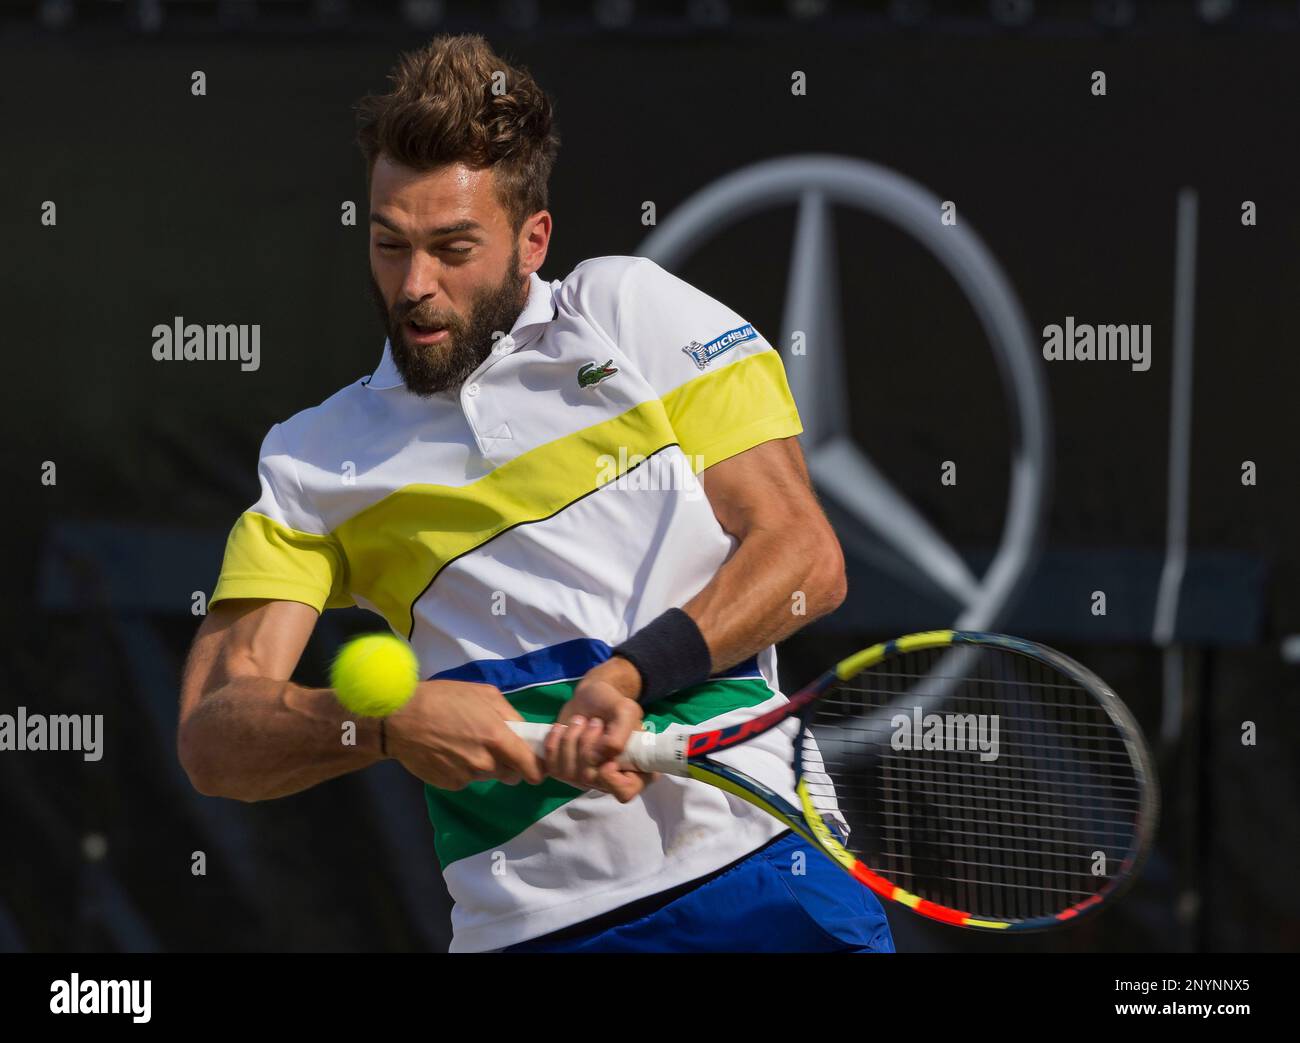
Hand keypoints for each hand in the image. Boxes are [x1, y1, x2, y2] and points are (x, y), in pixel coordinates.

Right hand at [386, 679, 545, 789]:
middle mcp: (484, 761)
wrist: (399, 719)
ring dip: (484, 765)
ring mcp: (466, 775)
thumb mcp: (483, 693)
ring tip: (464, 743)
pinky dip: (464, 769)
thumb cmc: (442, 699)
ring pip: (487, 776)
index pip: (529, 766)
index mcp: (496, 737)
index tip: (537, 768)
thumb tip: (521, 731)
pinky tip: (449, 752)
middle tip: (492, 746)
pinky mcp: (450, 784)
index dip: (536, 769)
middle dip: (508, 763)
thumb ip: (508, 714)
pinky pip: (467, 779)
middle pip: (510, 774)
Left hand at [545, 658, 658, 802]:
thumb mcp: (626, 710)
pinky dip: (553, 743)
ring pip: (570, 773)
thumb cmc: (612, 705)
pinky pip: (552, 768)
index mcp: (635, 769)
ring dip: (571, 740)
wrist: (589, 698)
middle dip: (587, 745)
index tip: (606, 758)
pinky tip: (561, 728)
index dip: (611, 779)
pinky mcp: (564, 771)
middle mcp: (609, 780)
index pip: (624, 792)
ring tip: (580, 721)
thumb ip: (621, 733)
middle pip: (591, 779)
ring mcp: (586, 778)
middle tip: (594, 722)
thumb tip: (602, 756)